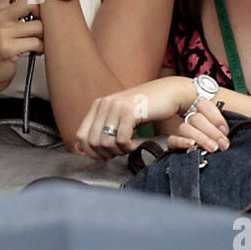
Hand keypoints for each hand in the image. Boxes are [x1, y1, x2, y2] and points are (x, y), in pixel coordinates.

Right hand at [0, 0, 43, 96]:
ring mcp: (2, 32)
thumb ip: (13, 9)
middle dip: (42, 14)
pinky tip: (35, 50)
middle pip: (31, 1)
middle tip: (40, 24)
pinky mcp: (8, 48)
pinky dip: (40, 48)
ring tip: (38, 41)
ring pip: (38, 26)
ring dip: (43, 36)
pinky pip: (36, 43)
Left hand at [74, 76, 229, 158]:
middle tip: (120, 152)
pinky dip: (130, 147)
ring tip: (130, 147)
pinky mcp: (129, 112)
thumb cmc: (147, 107)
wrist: (170, 92)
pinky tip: (138, 143)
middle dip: (106, 154)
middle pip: (92, 142)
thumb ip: (102, 129)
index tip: (104, 157)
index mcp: (98, 105)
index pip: (80, 136)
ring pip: (106, 143)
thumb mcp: (120, 117)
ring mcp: (116, 107)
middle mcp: (104, 104)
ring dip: (119, 151)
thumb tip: (79, 148)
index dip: (90, 152)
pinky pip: (122, 140)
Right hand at [167, 98, 232, 153]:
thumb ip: (223, 127)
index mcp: (199, 109)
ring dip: (201, 138)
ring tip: (213, 148)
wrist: (194, 156)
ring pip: (185, 128)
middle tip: (223, 144)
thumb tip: (233, 128)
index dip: (216, 117)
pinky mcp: (172, 143)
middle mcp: (188, 117)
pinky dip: (182, 141)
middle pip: (197, 118)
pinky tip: (191, 144)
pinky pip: (172, 139)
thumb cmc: (216, 140)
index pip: (204, 105)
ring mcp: (178, 129)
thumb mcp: (224, 128)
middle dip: (212, 132)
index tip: (225, 130)